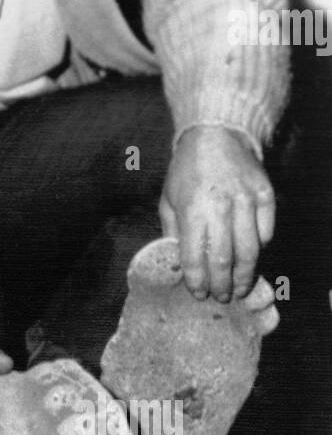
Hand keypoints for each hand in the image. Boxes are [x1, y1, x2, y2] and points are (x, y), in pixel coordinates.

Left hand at [160, 125, 275, 301]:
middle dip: (222, 285)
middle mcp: (220, 206)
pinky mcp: (266, 196)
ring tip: (239, 289)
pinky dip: (260, 249)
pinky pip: (266, 232)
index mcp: (192, 209)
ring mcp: (246, 201)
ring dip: (245, 275)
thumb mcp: (168, 200)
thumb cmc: (187, 172)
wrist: (216, 136)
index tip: (198, 294)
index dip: (197, 280)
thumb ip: (172, 232)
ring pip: (250, 250)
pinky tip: (251, 258)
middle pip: (224, 259)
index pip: (195, 256)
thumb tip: (177, 265)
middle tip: (222, 298)